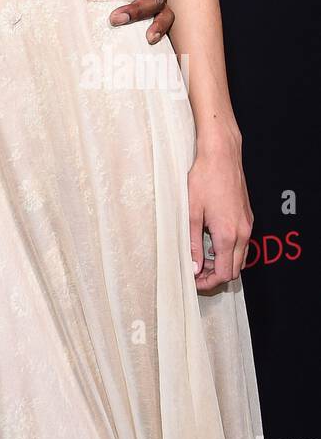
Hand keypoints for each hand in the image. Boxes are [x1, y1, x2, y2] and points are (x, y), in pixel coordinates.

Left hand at [187, 128, 252, 290]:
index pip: (224, 274)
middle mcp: (243, 233)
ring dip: (223, 263)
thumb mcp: (192, 213)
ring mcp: (248, 224)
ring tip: (201, 257)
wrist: (221, 155)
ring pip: (240, 257)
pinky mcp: (247, 216)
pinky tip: (212, 241)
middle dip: (216, 276)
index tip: (194, 281)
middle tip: (196, 272)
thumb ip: (193, 243)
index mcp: (228, 235)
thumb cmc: (204, 179)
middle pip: (235, 269)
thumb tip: (194, 268)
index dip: (208, 283)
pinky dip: (229, 250)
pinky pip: (242, 243)